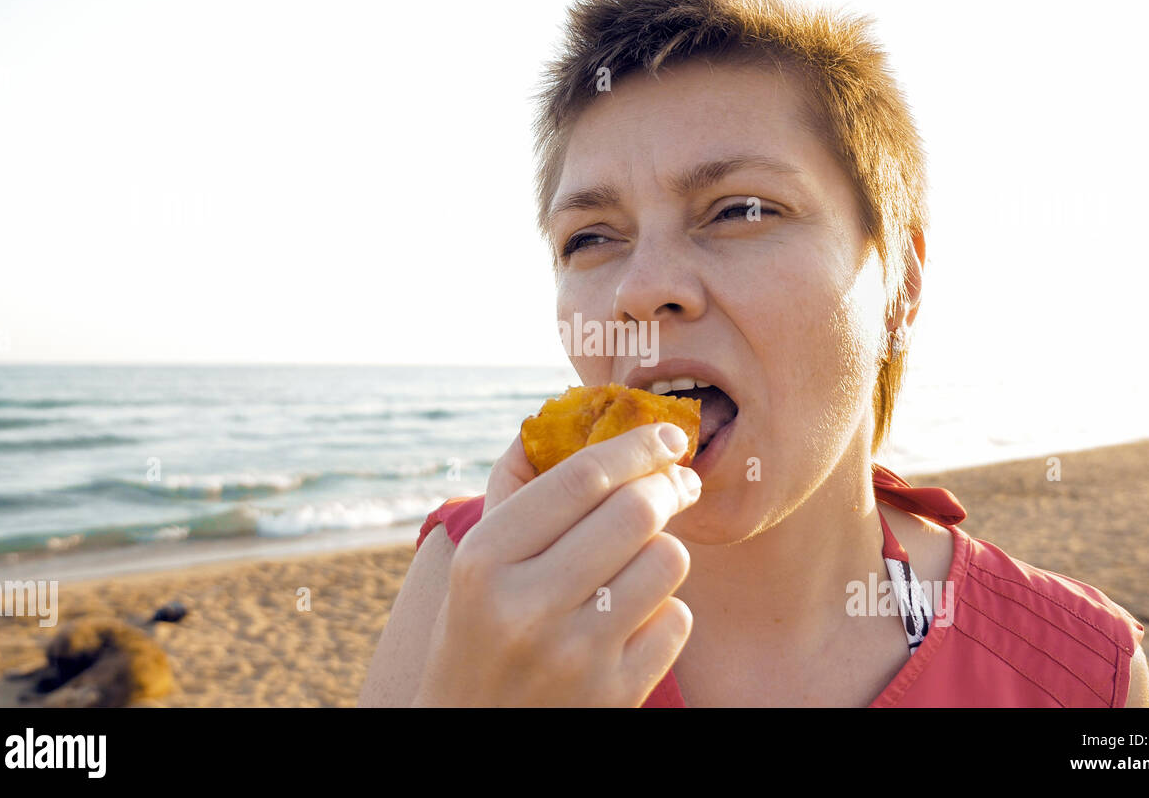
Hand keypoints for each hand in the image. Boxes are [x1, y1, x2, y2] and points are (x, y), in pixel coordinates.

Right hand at [412, 423, 699, 705]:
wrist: (470, 735)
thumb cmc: (481, 630)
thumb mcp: (477, 562)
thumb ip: (523, 492)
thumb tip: (582, 413)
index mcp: (484, 559)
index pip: (581, 477)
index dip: (637, 445)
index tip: (668, 435)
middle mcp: (526, 606)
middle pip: (636, 511)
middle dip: (668, 486)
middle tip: (676, 484)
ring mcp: (574, 656)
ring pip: (666, 561)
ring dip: (662, 551)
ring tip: (637, 563)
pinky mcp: (616, 694)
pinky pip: (677, 619)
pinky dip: (664, 611)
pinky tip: (632, 621)